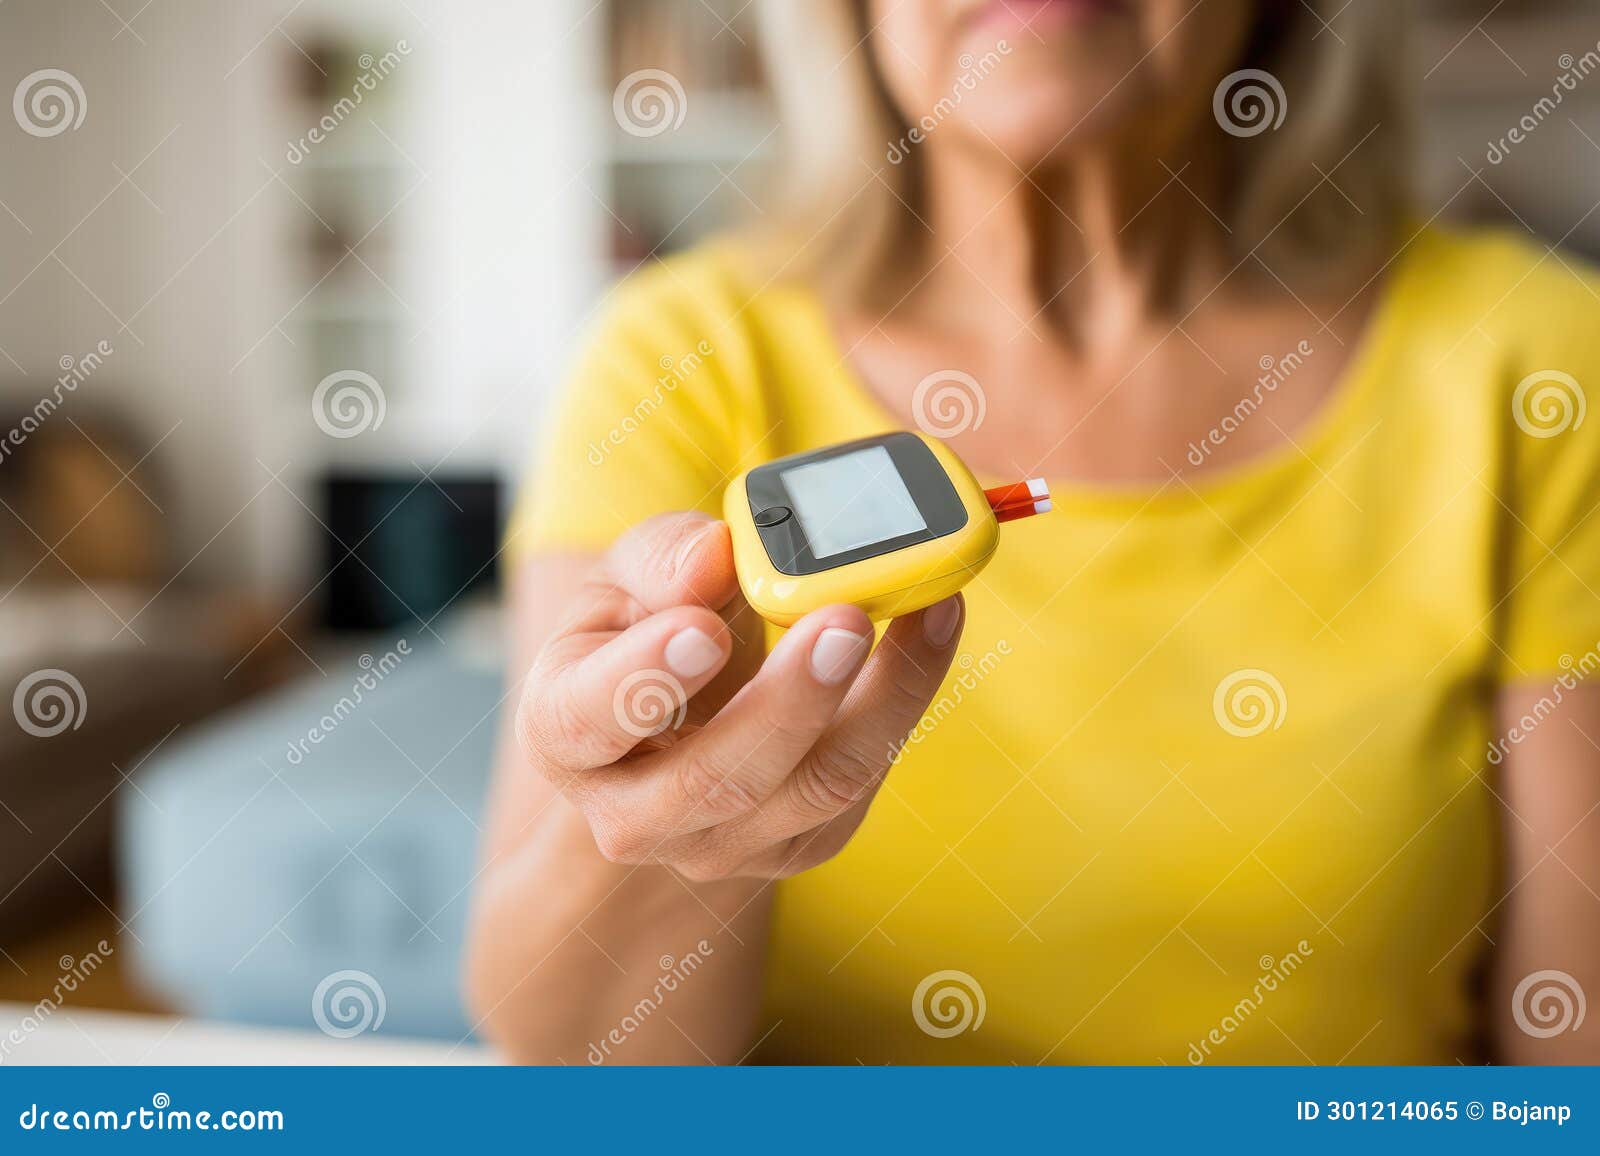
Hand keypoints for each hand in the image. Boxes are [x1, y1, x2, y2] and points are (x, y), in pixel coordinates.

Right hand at [515, 511, 964, 880]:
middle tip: (844, 619)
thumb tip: (713, 558)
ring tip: (924, 610)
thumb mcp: (630, 576)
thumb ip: (664, 559)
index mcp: (564, 731)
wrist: (674, 722)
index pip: (591, 718)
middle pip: (717, 780)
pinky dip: (906, 701)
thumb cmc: (642, 630)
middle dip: (791, 700)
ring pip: (813, 790)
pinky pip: (862, 782)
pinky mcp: (798, 845)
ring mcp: (719, 845)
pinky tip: (933, 626)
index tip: (708, 627)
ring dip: (879, 701)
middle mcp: (632, 812)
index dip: (648, 677)